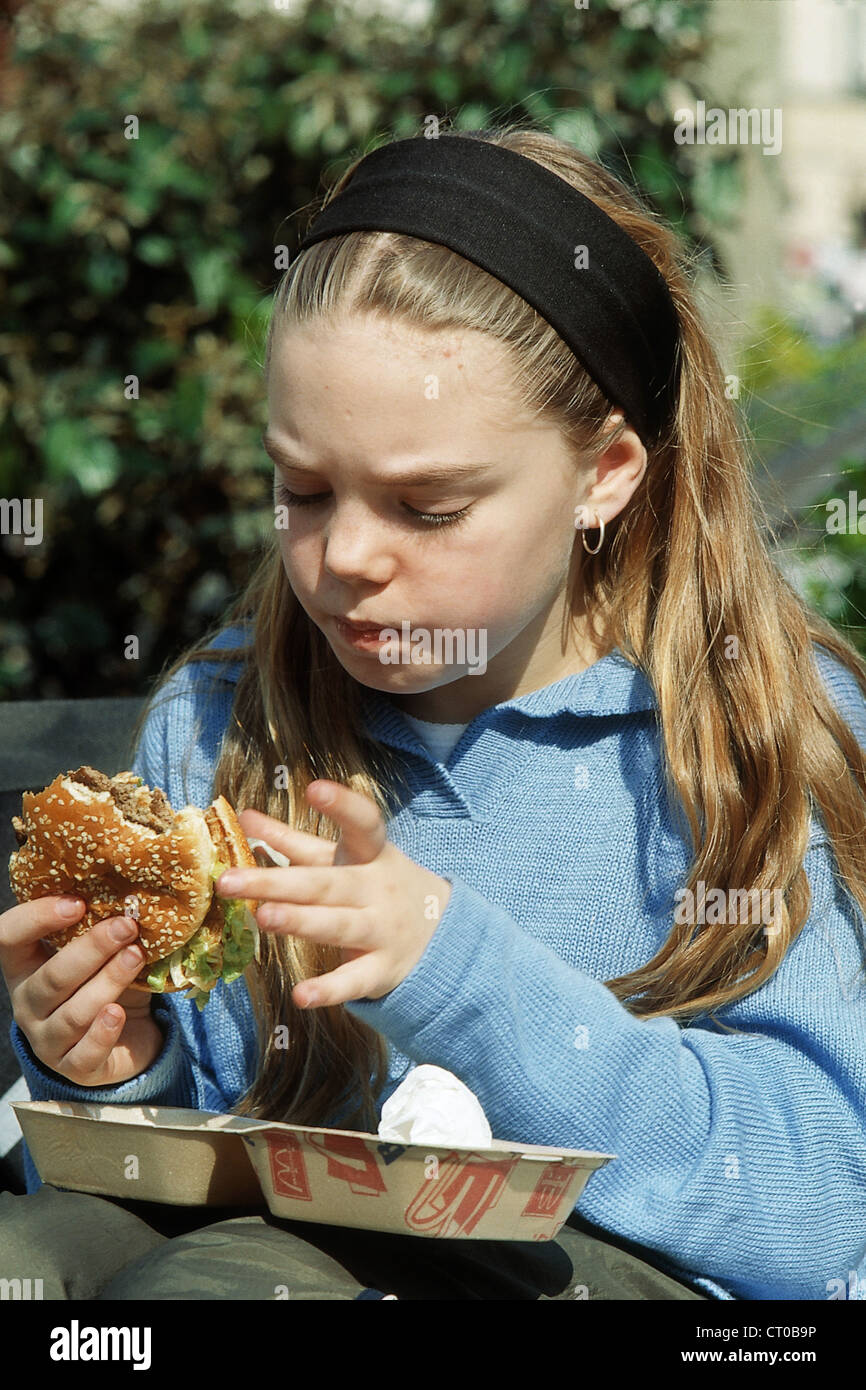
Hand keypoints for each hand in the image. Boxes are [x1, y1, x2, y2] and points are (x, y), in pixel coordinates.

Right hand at [0, 897, 162, 1086]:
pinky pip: (85, 1053)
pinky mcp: (75, 1068)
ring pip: (73, 1013)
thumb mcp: (98, 952)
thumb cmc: (105, 981)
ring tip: (136, 957)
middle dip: (91, 949)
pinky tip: (117, 1013)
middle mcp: (29, 1004)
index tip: (78, 903)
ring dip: (107, 981)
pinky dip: (102, 1032)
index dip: (36, 918)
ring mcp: (48, 1040)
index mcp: (25, 967)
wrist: (128, 1036)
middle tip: (126, 925)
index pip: (8, 938)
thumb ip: (99, 926)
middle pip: (51, 978)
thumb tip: (130, 891)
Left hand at [218, 780, 451, 1008]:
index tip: (314, 789)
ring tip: (263, 918)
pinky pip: (353, 980)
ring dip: (300, 922)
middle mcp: (378, 889)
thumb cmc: (375, 885)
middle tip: (228, 881)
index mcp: (371, 854)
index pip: (362, 825)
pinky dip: (329, 989)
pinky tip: (301, 995)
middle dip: (276, 882)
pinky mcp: (381, 970)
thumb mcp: (344, 858)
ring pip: (337, 926)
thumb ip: (293, 841)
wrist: (441, 936)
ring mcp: (382, 930)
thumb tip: (243, 816)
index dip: (342, 807)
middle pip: (324, 883)